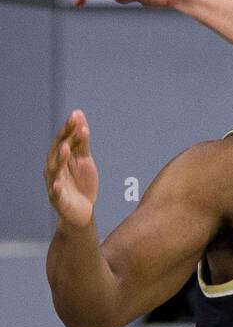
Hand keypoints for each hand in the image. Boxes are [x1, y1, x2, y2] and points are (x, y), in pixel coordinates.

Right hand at [44, 110, 98, 226]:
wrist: (82, 211)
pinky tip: (57, 183)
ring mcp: (55, 184)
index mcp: (60, 158)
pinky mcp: (58, 200)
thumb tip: (78, 114)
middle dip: (65, 137)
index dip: (69, 127)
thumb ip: (81, 141)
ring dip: (59, 159)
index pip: (64, 139)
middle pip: (58, 151)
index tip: (77, 114)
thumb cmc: (80, 182)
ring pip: (54, 170)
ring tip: (65, 148)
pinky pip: (55, 193)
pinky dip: (55, 188)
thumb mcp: (84, 159)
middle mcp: (54, 169)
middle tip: (73, 124)